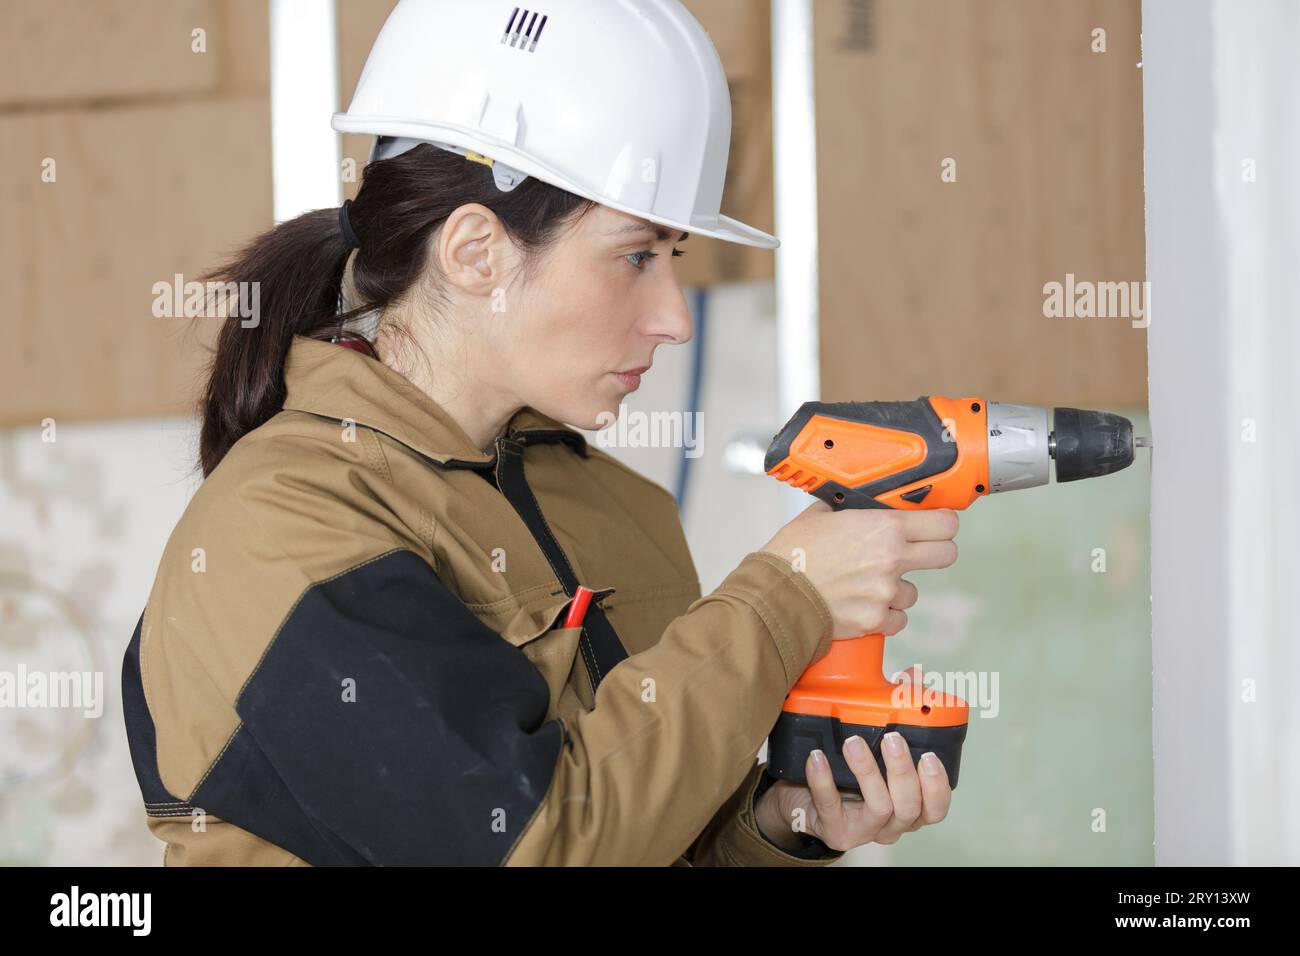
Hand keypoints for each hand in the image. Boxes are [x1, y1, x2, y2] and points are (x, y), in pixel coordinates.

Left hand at [755, 668, 952, 852]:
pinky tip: (817, 758)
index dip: (937, 785)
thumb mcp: (874, 743)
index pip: (936, 807)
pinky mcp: (834, 830)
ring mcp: (864, 830)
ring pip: (879, 808)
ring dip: (868, 772)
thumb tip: (913, 677)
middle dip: (903, 771)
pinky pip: (830, 806)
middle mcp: (892, 823)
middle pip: (910, 807)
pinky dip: (824, 780)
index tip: (930, 755)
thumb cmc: (846, 770)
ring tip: (853, 743)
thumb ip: (898, 711)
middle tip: (893, 738)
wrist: (800, 798)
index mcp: (909, 805)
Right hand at [759, 502, 958, 638]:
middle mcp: (892, 560)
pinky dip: (883, 615)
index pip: (944, 523)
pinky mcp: (876, 621)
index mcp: (884, 528)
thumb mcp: (820, 515)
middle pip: (946, 554)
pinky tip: (861, 605)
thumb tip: (858, 503)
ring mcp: (886, 593)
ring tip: (865, 584)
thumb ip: (850, 510)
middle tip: (917, 551)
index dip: (941, 522)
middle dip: (935, 550)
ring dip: (896, 588)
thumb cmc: (791, 555)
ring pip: (913, 591)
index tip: (936, 524)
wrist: (774, 596)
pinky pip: (896, 619)